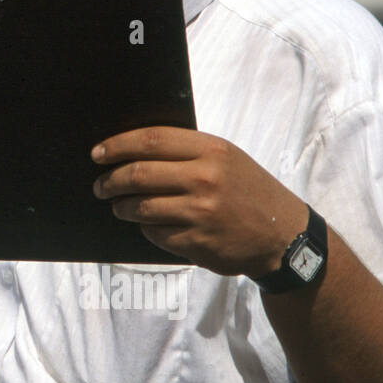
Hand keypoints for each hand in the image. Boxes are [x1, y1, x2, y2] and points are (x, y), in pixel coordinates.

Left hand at [90, 127, 306, 277]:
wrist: (284, 236)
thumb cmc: (249, 191)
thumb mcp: (227, 159)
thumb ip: (186, 152)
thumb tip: (132, 150)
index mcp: (211, 150)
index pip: (150, 140)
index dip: (117, 145)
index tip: (97, 153)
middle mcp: (204, 179)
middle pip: (138, 174)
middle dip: (110, 181)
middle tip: (100, 185)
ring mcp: (200, 212)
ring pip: (140, 207)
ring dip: (121, 207)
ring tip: (118, 206)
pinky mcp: (196, 241)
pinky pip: (155, 233)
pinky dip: (145, 228)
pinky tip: (148, 224)